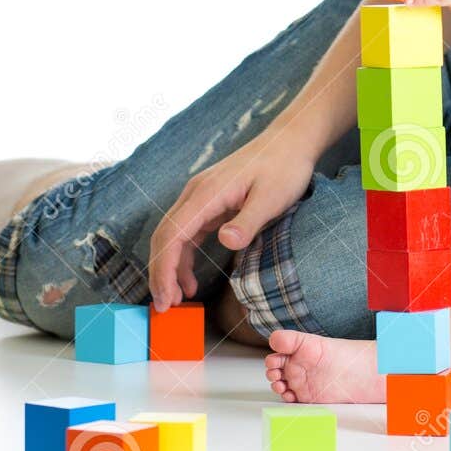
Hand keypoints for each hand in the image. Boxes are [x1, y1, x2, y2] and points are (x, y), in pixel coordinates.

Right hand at [148, 140, 314, 311]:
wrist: (290, 142)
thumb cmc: (284, 167)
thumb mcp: (272, 197)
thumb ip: (248, 221)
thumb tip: (226, 241)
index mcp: (207, 192)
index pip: (172, 234)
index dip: (163, 268)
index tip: (164, 297)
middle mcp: (196, 194)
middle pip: (164, 236)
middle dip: (160, 273)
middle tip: (164, 307)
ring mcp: (201, 198)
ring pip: (173, 236)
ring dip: (169, 268)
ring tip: (175, 300)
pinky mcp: (209, 203)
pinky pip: (187, 233)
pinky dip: (183, 258)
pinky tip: (189, 281)